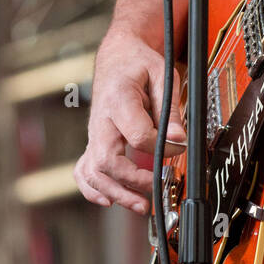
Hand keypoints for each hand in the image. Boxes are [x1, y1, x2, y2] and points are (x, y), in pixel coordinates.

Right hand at [74, 25, 186, 215]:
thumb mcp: (163, 75)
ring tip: (141, 206)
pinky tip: (109, 201)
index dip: (162, 147)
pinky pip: (83, 171)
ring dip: (116, 193)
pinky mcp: (93, 142)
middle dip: (132, 182)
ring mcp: (94, 133)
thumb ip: (170, 108)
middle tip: (157, 188)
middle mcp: (101, 120)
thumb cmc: (139, 64)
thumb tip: (179, 140)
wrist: (118, 57)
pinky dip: (92, 189)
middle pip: (106, 160)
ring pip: (94, 172)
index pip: (137, 134)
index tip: (180, 147)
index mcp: (118, 99)